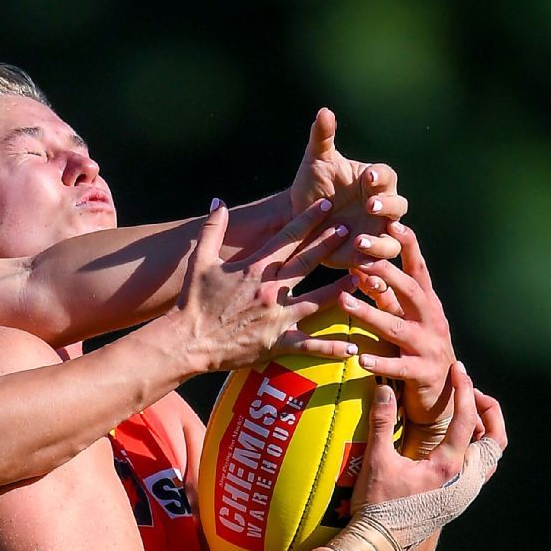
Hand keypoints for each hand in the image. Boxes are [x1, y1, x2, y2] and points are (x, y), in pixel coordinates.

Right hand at [171, 197, 358, 372]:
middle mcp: (271, 290)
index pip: (287, 238)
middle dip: (330, 245)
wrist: (187, 341)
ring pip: (318, 301)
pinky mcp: (277, 342)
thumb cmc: (191, 302)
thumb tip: (219, 201)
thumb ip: (212, 230)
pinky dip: (332, 348)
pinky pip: (309, 345)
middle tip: (351, 230)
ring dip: (342, 289)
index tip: (327, 205)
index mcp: (254, 269)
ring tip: (363, 278)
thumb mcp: (199, 261)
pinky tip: (353, 348)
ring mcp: (277, 317)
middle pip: (308, 263)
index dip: (308, 219)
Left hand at [290, 109, 407, 266]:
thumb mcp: (315, 161)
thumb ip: (322, 137)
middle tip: (369, 206)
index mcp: (375, 182)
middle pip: (398, 206)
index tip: (367, 176)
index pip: (386, 176)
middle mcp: (382, 207)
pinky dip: (371, 263)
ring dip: (380, 241)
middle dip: (387, 207)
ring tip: (359, 239)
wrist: (297, 218)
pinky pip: (377, 262)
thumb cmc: (312, 185)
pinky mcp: (365, 256)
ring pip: (394, 239)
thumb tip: (324, 111)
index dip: (380, 177)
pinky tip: (356, 262)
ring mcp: (377, 232)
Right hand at [328, 362, 504, 550]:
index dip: (463, 390)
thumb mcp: (376, 459)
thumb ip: (382, 421)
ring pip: (491, 458)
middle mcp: (465, 480)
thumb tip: (384, 388)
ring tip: (466, 414)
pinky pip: (480, 469)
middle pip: (496, 441)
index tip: (458, 369)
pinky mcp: (458, 499)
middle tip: (471, 392)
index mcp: (448, 467)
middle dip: (489, 412)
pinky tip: (456, 442)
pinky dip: (477, 449)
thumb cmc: (377, 504)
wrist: (380, 543)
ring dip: (485, 432)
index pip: (467, 421)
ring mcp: (465, 492)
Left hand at [339, 222, 452, 427]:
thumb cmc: (416, 349)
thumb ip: (386, 295)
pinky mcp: (423, 373)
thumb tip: (362, 266)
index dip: (408, 247)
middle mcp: (432, 321)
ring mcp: (429, 347)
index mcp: (427, 304)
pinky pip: (398, 367)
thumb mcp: (405, 318)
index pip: (418, 269)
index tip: (393, 223)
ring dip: (370, 312)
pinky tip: (359, 357)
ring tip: (343, 301)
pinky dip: (380, 361)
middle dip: (385, 271)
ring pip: (397, 326)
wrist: (444, 396)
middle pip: (409, 291)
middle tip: (358, 254)